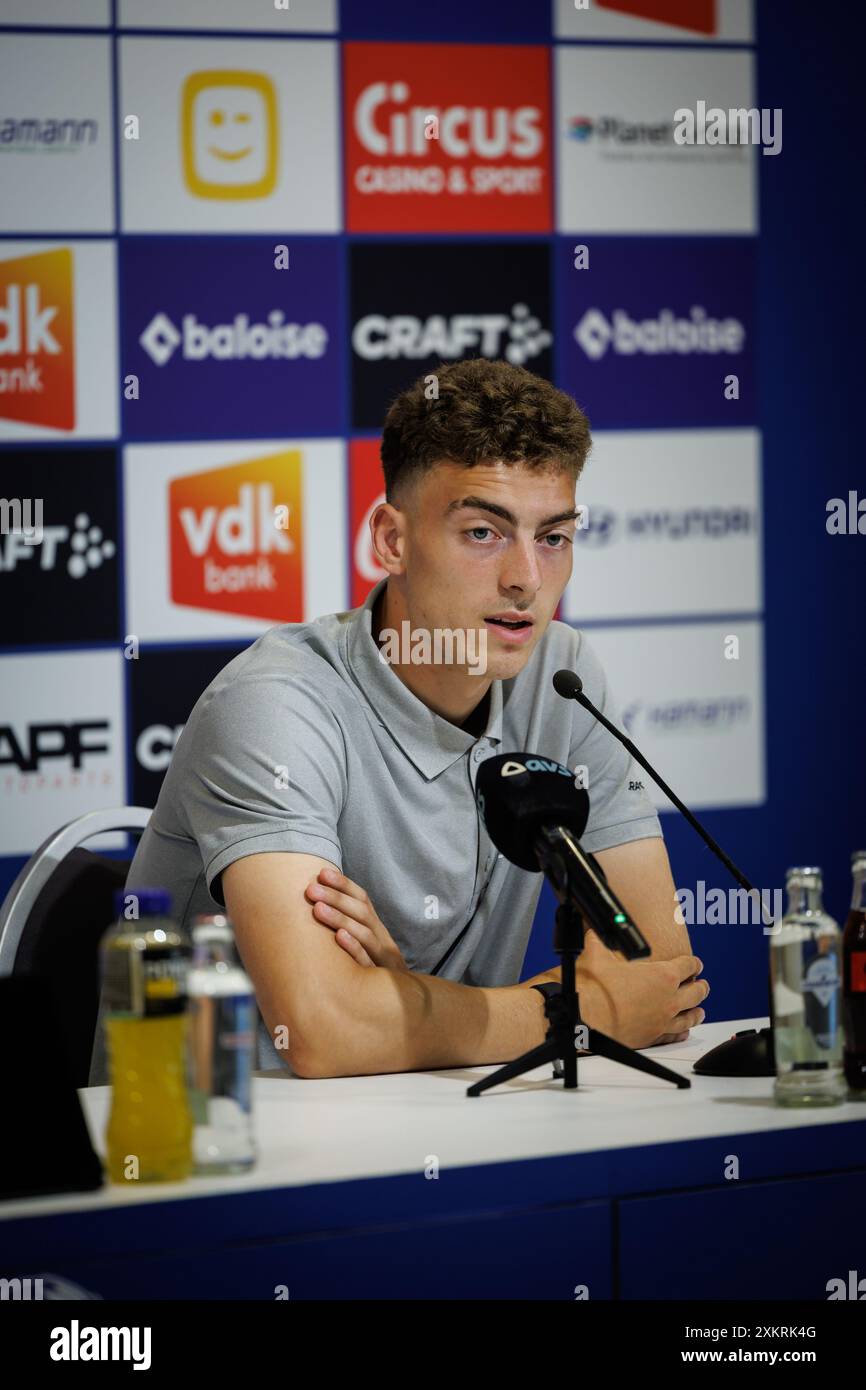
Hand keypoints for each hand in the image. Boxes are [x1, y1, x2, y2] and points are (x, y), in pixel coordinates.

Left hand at [305, 867, 408, 970]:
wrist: (401, 1005)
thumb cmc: (374, 972)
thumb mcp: (365, 946)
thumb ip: (349, 927)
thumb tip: (318, 905)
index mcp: (377, 928)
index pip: (363, 899)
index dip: (344, 885)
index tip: (322, 873)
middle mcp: (382, 939)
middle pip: (361, 912)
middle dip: (336, 897)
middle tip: (311, 889)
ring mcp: (383, 958)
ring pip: (364, 933)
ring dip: (340, 918)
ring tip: (318, 908)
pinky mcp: (381, 979)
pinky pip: (366, 962)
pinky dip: (354, 948)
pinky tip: (339, 937)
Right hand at [577, 929, 708, 1049]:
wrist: (585, 1017)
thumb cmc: (594, 988)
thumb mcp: (597, 953)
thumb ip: (600, 940)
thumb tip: (595, 932)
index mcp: (662, 975)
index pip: (688, 966)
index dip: (693, 963)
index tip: (695, 964)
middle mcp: (668, 999)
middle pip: (696, 992)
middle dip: (701, 986)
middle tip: (702, 984)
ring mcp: (662, 1020)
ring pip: (690, 1017)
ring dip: (696, 1011)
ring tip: (699, 1010)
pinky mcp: (652, 1037)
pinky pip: (674, 1035)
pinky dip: (682, 1032)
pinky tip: (684, 1032)